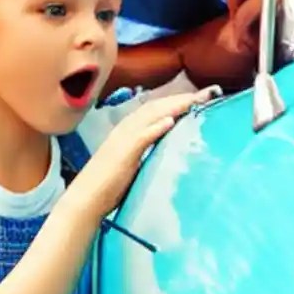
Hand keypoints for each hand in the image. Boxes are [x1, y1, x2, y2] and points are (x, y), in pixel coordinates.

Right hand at [64, 86, 220, 219]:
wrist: (86, 200)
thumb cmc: (109, 185)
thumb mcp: (133, 162)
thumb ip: (148, 150)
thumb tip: (169, 144)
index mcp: (128, 129)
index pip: (157, 109)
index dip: (178, 101)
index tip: (201, 97)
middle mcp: (125, 128)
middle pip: (157, 106)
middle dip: (183, 98)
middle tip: (208, 93)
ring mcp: (123, 139)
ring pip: (151, 115)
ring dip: (175, 106)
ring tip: (196, 100)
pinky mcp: (123, 153)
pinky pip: (141, 136)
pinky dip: (156, 127)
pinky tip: (170, 121)